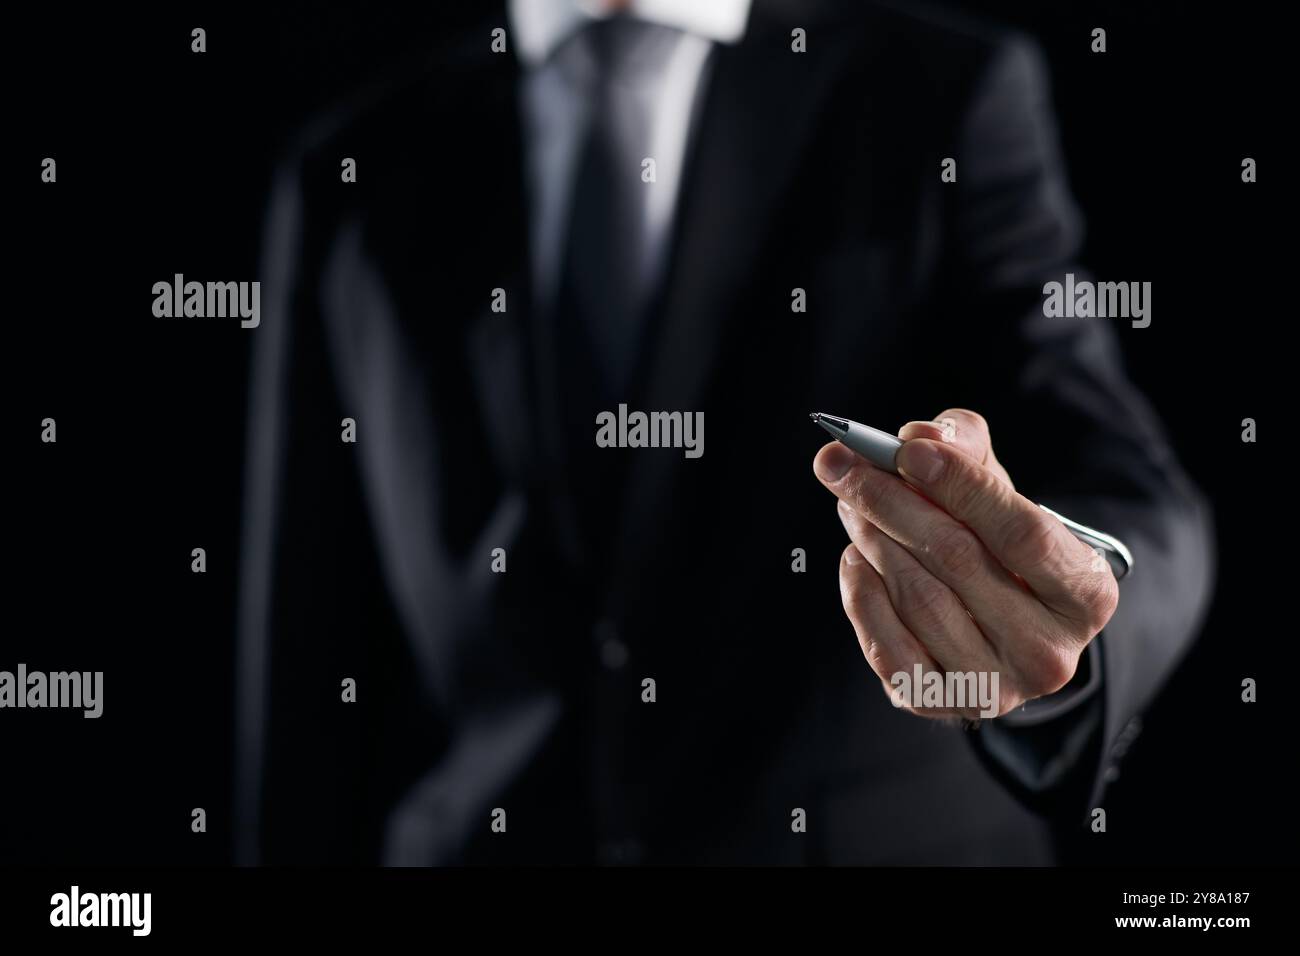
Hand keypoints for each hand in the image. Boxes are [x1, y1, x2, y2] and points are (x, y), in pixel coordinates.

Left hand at [813, 409, 1118, 720]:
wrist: (1001, 625)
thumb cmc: (1001, 545)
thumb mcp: (1001, 491)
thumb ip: (967, 452)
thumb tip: (920, 435)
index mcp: (1086, 594)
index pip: (1022, 532)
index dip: (960, 485)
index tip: (906, 449)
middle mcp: (1049, 652)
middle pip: (957, 561)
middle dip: (891, 502)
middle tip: (843, 466)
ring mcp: (996, 688)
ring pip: (917, 598)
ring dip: (871, 539)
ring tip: (850, 503)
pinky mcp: (943, 704)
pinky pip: (887, 648)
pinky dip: (862, 596)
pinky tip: (856, 559)